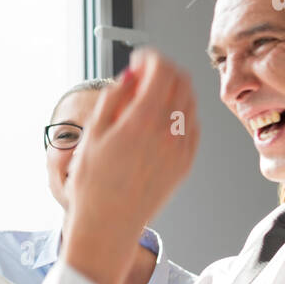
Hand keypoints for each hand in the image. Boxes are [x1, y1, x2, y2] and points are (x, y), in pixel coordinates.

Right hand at [62, 48, 197, 283]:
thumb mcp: (92, 134)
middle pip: (182, 81)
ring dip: (173, 91)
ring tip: (148, 100)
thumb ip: (114, 98)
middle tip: (144, 75)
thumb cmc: (93, 185)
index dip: (151, 57)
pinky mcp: (185, 164)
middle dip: (164, 70)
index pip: (162, 70)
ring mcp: (181, 149)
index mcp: (142, 121)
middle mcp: (168, 133)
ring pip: (190, 103)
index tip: (139, 59)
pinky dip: (180, 115)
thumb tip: (131, 77)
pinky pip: (192, 127)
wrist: (108, 226)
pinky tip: (159, 122)